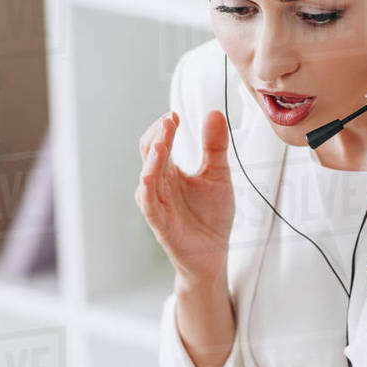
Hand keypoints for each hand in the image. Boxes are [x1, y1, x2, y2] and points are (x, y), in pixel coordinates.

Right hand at [135, 109, 234, 284]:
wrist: (214, 253)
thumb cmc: (211, 214)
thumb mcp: (218, 174)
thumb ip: (215, 146)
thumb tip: (214, 112)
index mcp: (170, 171)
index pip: (159, 142)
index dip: (165, 127)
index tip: (175, 114)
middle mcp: (158, 184)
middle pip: (150, 154)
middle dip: (159, 136)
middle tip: (169, 119)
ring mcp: (157, 204)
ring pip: (148, 176)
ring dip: (154, 159)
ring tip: (162, 143)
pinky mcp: (160, 224)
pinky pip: (149, 205)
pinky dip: (148, 190)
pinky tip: (149, 176)